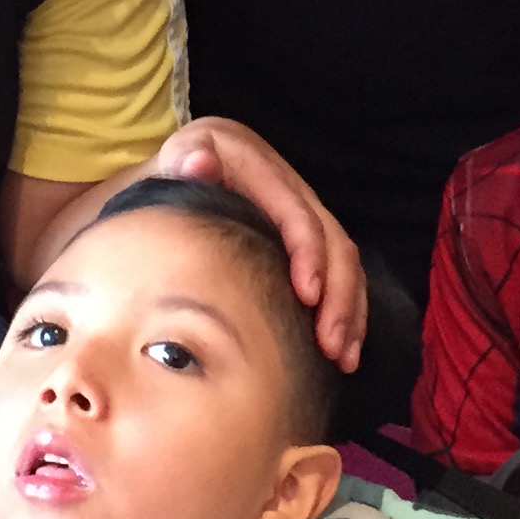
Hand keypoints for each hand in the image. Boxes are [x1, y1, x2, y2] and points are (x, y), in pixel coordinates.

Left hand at [146, 117, 367, 369]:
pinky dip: (348, 309)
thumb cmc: (169, 177)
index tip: (308, 296)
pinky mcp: (306, 234)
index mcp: (257, 165)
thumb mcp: (171, 162)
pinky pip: (339, 271)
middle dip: (339, 294)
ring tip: (343, 356)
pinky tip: (345, 346)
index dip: (309, 253)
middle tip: (330, 343)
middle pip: (333, 240)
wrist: (175, 171)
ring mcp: (302, 209)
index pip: (296, 212)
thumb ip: (182, 162)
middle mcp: (288, 184)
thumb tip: (199, 163)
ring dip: (350, 309)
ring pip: (345, 260)